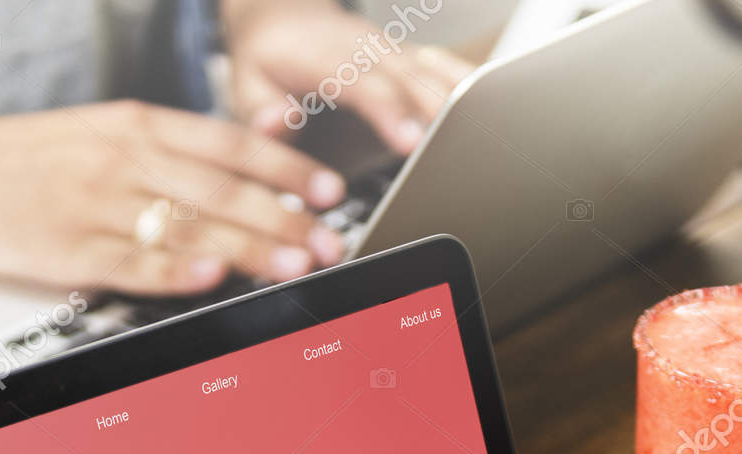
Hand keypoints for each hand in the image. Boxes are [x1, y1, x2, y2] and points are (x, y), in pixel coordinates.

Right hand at [0, 104, 350, 295]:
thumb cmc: (17, 161)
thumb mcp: (95, 136)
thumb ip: (159, 156)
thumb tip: (225, 182)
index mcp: (133, 125)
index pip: (227, 144)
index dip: (285, 168)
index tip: (329, 191)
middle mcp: (122, 158)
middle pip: (221, 189)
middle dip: (284, 218)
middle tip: (330, 242)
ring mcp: (96, 205)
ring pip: (189, 225)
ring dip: (249, 247)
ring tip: (296, 265)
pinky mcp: (67, 250)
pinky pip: (131, 261)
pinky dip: (174, 269)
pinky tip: (210, 275)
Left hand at [222, 0, 473, 153]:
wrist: (281, 20)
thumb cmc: (265, 60)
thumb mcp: (246, 83)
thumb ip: (259, 107)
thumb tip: (277, 122)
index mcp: (328, 58)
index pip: (364, 85)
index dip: (389, 111)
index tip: (409, 140)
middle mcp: (367, 50)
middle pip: (410, 78)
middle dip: (437, 111)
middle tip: (462, 145)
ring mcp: (392, 53)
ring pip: (433, 70)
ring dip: (461, 97)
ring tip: (490, 127)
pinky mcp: (407, 60)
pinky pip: (442, 68)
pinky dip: (467, 84)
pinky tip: (495, 100)